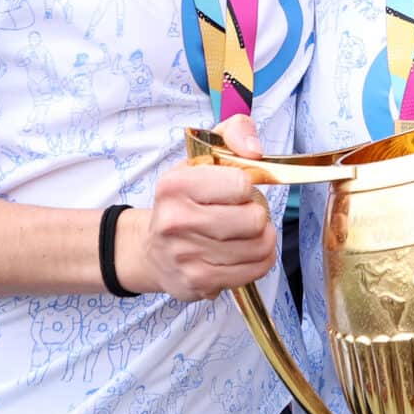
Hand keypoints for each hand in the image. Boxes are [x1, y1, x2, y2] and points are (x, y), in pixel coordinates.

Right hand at [130, 115, 277, 301]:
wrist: (151, 251)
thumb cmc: (185, 200)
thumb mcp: (202, 155)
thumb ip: (235, 132)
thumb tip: (255, 150)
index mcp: (175, 185)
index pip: (241, 183)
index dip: (246, 187)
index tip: (233, 191)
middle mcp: (176, 221)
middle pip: (254, 220)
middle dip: (257, 214)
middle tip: (243, 213)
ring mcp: (187, 256)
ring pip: (260, 247)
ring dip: (262, 238)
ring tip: (244, 233)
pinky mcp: (199, 282)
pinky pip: (255, 270)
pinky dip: (258, 260)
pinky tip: (243, 252)